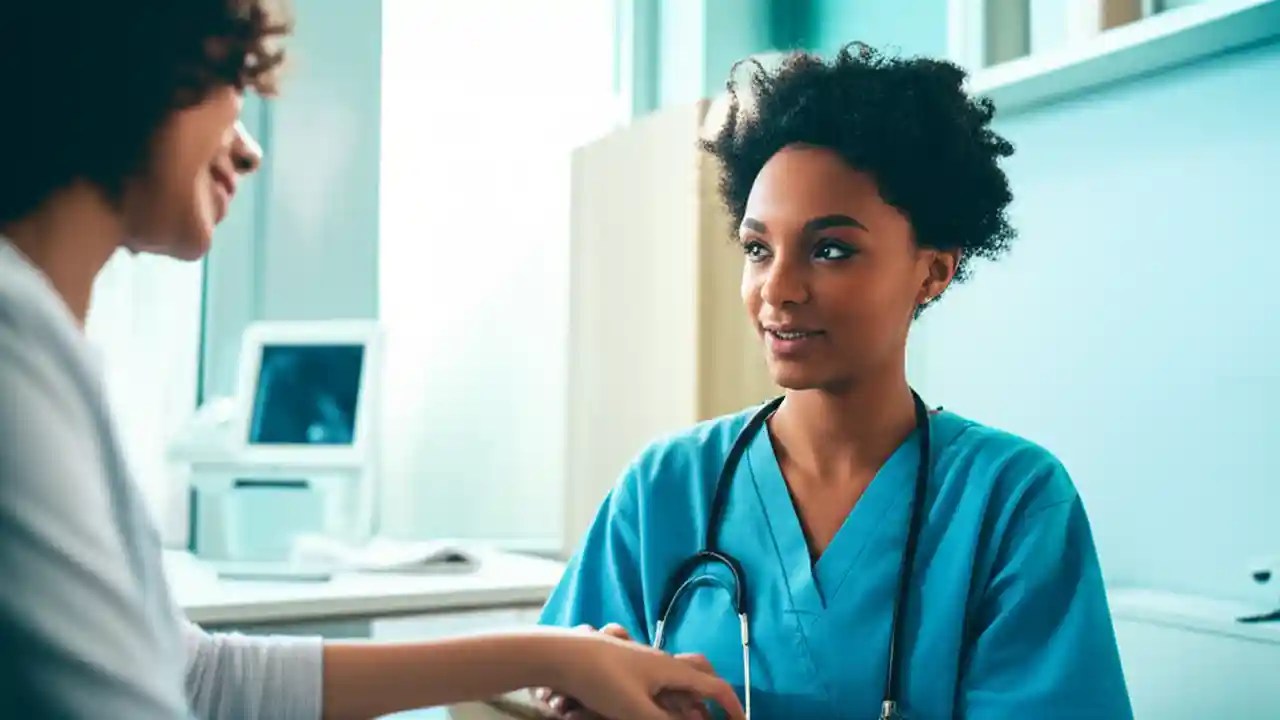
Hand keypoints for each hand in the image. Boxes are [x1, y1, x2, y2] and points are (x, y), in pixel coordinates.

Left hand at [535, 624, 718, 719]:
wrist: (561, 654)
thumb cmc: (601, 681)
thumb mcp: (636, 712)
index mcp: (670, 669)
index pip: (713, 685)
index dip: (731, 704)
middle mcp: (660, 660)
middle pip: (697, 675)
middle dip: (710, 695)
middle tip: (712, 714)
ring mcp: (641, 658)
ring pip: (675, 677)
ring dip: (685, 697)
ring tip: (686, 711)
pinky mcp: (624, 661)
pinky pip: (656, 677)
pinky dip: (664, 692)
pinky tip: (655, 702)